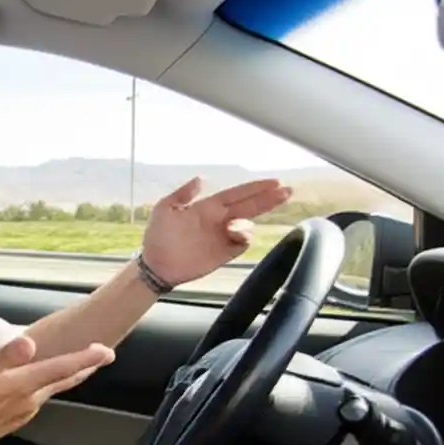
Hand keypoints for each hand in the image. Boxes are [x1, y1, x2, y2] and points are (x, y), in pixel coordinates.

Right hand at [0, 336, 114, 444]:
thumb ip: (6, 356)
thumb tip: (30, 343)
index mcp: (24, 384)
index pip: (62, 368)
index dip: (86, 358)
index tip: (106, 350)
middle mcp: (32, 399)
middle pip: (65, 379)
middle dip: (87, 366)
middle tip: (105, 355)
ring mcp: (28, 410)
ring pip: (54, 388)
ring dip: (69, 375)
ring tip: (79, 363)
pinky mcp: (20, 417)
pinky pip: (41, 397)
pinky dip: (50, 385)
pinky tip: (44, 380)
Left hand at [141, 177, 291, 285]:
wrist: (156, 265)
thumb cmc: (157, 236)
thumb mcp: (164, 209)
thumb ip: (182, 194)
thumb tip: (200, 179)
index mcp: (207, 207)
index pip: (237, 194)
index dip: (255, 188)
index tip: (274, 182)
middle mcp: (219, 220)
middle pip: (249, 206)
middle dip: (269, 198)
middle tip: (288, 191)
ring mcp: (223, 236)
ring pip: (247, 225)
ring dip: (247, 223)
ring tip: (233, 226)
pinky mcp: (224, 253)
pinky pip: (242, 244)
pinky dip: (244, 238)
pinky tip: (236, 235)